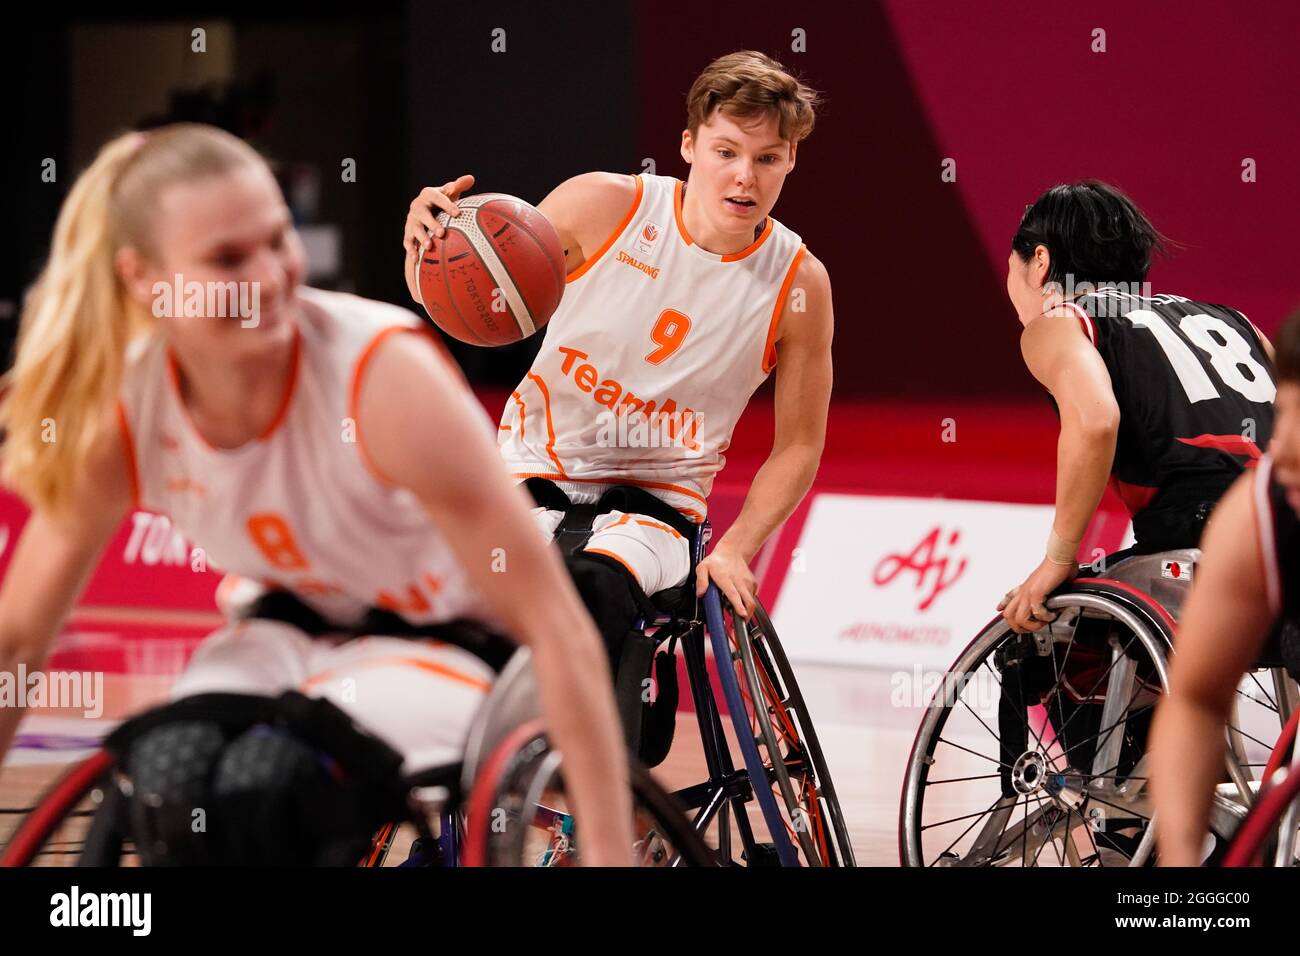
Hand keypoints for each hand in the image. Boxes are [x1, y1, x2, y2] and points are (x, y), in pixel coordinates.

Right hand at [404, 175, 474, 299]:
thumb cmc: (441, 203)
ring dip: (421, 238)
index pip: (438, 198)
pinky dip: (411, 250)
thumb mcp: (449, 193)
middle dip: (431, 224)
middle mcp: (418, 206)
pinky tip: (416, 260)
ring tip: (429, 247)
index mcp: (428, 195)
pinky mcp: (408, 232)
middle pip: (423, 214)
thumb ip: (458, 185)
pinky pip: (408, 241)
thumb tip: (471, 178)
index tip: (457, 213)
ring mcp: (412, 220)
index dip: (447, 205)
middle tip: (442, 233)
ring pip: (414, 229)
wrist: (425, 213)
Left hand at [695, 543, 756, 618]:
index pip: (733, 593)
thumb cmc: (716, 562)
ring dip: (745, 610)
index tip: (742, 614)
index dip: (738, 605)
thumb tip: (701, 594)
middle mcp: (738, 580)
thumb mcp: (702, 568)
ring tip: (735, 611)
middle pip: (748, 601)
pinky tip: (739, 601)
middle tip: (739, 625)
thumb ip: (701, 581)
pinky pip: (752, 598)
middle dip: (746, 615)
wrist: (732, 552)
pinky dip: (747, 603)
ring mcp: (747, 582)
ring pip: (751, 602)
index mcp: (725, 578)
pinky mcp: (753, 584)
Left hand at [998, 557, 1077, 632]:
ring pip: (1019, 618)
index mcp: (1026, 587)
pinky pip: (1036, 612)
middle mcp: (1024, 590)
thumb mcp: (1048, 582)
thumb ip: (1048, 594)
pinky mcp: (1036, 593)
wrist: (1060, 556)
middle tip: (1033, 627)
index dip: (1002, 605)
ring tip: (1043, 622)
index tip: (998, 609)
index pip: (1008, 597)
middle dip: (1019, 627)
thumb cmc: (1058, 566)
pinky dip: (1045, 617)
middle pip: (1008, 616)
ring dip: (1033, 626)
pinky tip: (1052, 614)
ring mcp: (1028, 592)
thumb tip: (1056, 604)